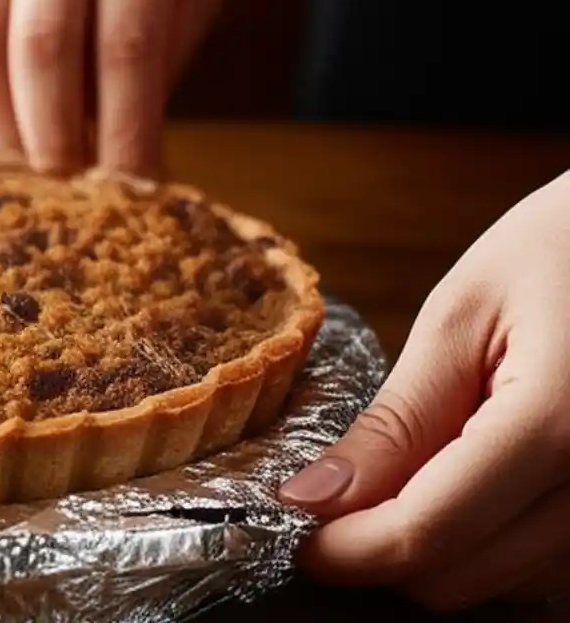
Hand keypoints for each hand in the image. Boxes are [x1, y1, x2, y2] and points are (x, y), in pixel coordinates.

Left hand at [279, 171, 569, 611]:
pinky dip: (488, 545)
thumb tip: (312, 499)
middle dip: (380, 553)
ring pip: (502, 586)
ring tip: (402, 480)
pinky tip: (463, 486)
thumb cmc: (560, 250)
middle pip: (462, 577)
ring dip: (435, 554)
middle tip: (333, 505)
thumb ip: (394, 421)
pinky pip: (545, 569)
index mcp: (558, 423)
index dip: (344, 550)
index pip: (429, 532)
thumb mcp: (459, 318)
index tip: (293, 533)